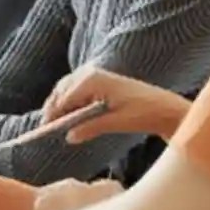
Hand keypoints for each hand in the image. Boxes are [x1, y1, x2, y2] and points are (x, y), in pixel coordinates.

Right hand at [43, 67, 189, 142]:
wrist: (166, 107)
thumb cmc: (145, 113)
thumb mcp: (116, 123)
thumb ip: (90, 128)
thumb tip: (69, 137)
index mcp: (92, 80)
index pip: (64, 98)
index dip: (53, 115)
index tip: (43, 130)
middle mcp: (89, 73)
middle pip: (60, 91)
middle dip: (53, 109)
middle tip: (47, 128)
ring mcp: (93, 75)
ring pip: (65, 90)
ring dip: (60, 105)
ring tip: (56, 124)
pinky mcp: (98, 81)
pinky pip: (75, 90)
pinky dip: (69, 103)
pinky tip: (69, 117)